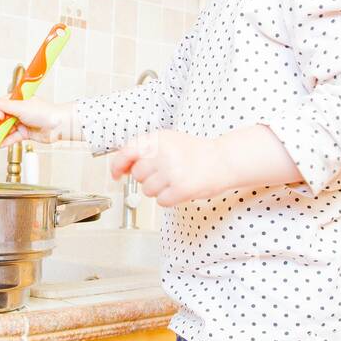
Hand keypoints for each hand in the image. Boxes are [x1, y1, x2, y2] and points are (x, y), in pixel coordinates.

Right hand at [0, 96, 76, 149]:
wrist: (59, 126)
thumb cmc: (44, 112)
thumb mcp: (21, 107)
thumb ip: (4, 105)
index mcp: (19, 100)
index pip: (2, 105)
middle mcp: (19, 111)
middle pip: (2, 118)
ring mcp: (22, 122)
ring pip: (7, 129)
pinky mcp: (26, 133)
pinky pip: (13, 137)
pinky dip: (6, 141)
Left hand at [108, 130, 232, 206]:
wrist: (224, 160)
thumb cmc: (197, 153)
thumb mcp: (169, 141)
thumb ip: (145, 151)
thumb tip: (122, 168)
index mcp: (158, 139)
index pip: (127, 151)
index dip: (117, 165)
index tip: (115, 174)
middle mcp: (163, 153)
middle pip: (137, 175)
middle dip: (148, 178)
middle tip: (165, 173)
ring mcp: (171, 171)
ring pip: (148, 190)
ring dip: (159, 189)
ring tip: (175, 180)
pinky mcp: (180, 188)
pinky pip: (161, 201)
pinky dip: (170, 199)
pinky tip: (181, 189)